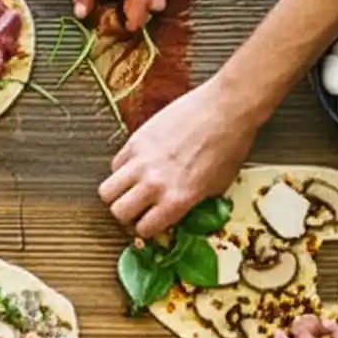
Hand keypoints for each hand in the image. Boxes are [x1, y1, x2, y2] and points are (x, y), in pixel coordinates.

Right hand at [99, 79, 255, 236]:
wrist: (226, 109)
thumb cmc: (230, 146)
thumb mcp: (217, 187)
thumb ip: (192, 204)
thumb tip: (178, 213)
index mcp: (177, 200)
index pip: (144, 229)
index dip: (146, 228)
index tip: (150, 222)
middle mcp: (155, 184)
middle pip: (118, 212)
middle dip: (127, 214)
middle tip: (137, 208)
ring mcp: (141, 161)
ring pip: (107, 190)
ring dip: (117, 194)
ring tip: (129, 189)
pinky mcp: (136, 140)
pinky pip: (115, 164)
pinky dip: (122, 169)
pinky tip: (136, 165)